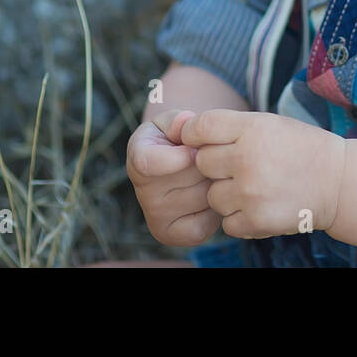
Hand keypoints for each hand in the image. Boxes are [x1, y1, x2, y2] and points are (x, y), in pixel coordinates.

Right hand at [126, 110, 220, 246]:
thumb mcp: (175, 121)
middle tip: (209, 157)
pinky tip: (212, 194)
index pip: (149, 163)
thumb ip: (178, 120)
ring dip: (217, 182)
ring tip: (212, 173)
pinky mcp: (176, 236)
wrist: (183, 165)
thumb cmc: (180, 139)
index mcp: (140, 157)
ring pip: (205, 197)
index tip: (193, 150)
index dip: (177, 157)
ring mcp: (158, 218)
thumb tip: (185, 126)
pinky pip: (208, 222)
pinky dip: (217, 209)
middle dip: (209, 162)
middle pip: (190, 177)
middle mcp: (143, 193)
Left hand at [179, 109, 347, 239]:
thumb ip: (230, 127)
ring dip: (228, 195)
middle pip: (202, 163)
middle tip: (243, 166)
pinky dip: (240, 218)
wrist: (339, 182)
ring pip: (212, 196)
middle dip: (217, 166)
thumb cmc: (300, 148)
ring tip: (257, 187)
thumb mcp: (269, 124)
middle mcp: (247, 159)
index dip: (196, 134)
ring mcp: (250, 193)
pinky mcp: (256, 221)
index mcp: (253, 128)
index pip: (200, 127)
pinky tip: (262, 205)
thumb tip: (185, 135)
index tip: (205, 141)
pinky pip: (226, 222)